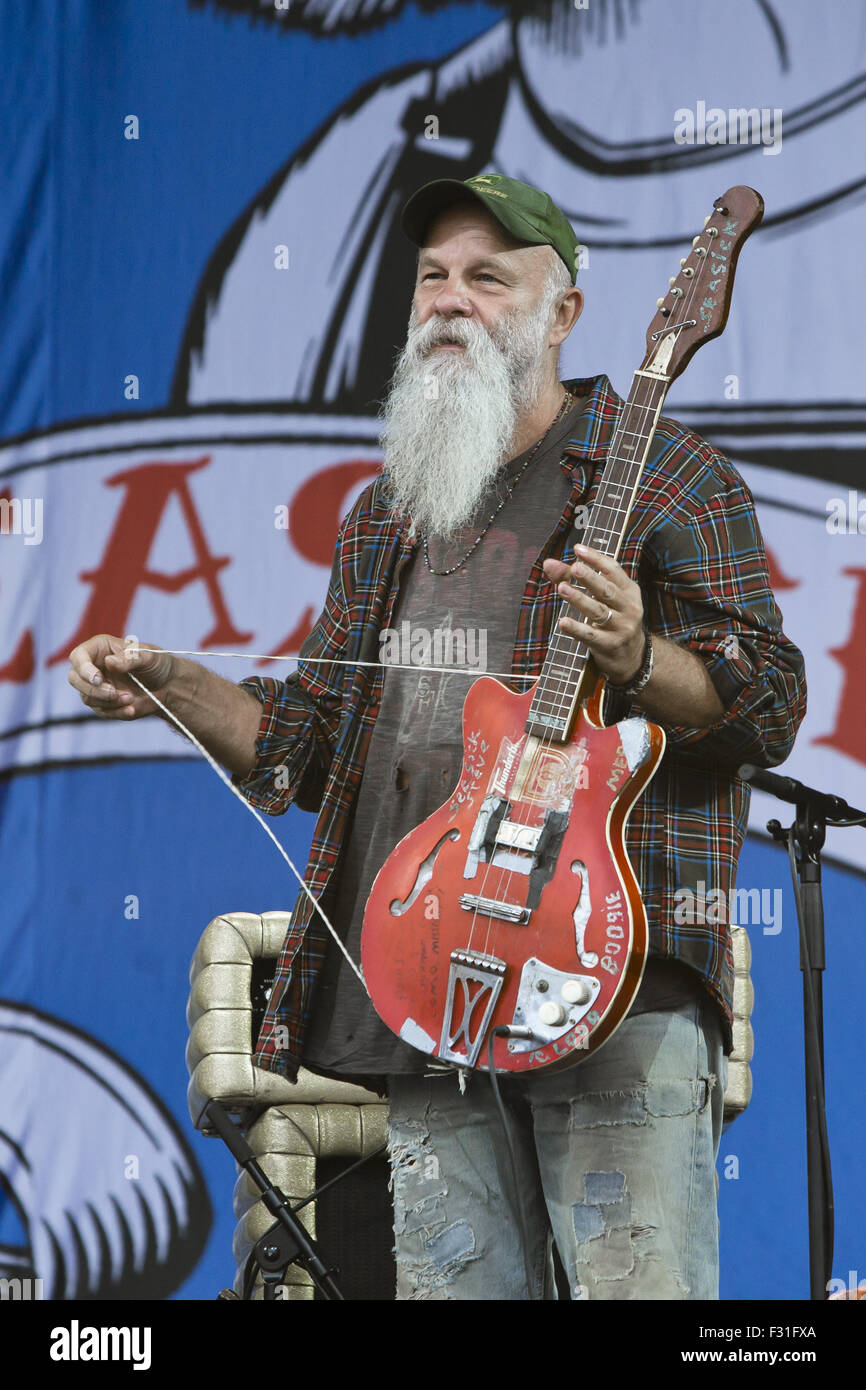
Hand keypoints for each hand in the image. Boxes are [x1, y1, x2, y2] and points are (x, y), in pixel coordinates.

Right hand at [67, 634, 175, 719]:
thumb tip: (108, 662)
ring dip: (108, 701)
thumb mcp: (147, 657)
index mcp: (100, 648)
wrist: (167, 685)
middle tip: (113, 692)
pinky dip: (117, 712)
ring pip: (87, 698)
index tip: (98, 679)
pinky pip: (102, 711)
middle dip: (93, 689)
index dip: (84, 668)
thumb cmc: (156, 664)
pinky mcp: (104, 704)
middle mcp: (93, 667)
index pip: (78, 656)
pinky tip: (132, 709)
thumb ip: (129, 659)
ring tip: (131, 697)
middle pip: (75, 679)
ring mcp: (96, 687)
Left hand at [542, 544, 645, 686]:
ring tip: (562, 588)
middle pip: (607, 590)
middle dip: (591, 578)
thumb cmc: (612, 619)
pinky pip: (591, 636)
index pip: (613, 570)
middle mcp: (629, 607)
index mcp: (629, 590)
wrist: (631, 656)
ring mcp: (621, 627)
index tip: (578, 549)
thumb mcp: (601, 598)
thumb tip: (548, 563)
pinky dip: (577, 629)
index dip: (596, 558)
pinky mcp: (610, 645)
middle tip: (575, 567)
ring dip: (580, 599)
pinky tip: (562, 622)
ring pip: (599, 611)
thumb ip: (573, 579)